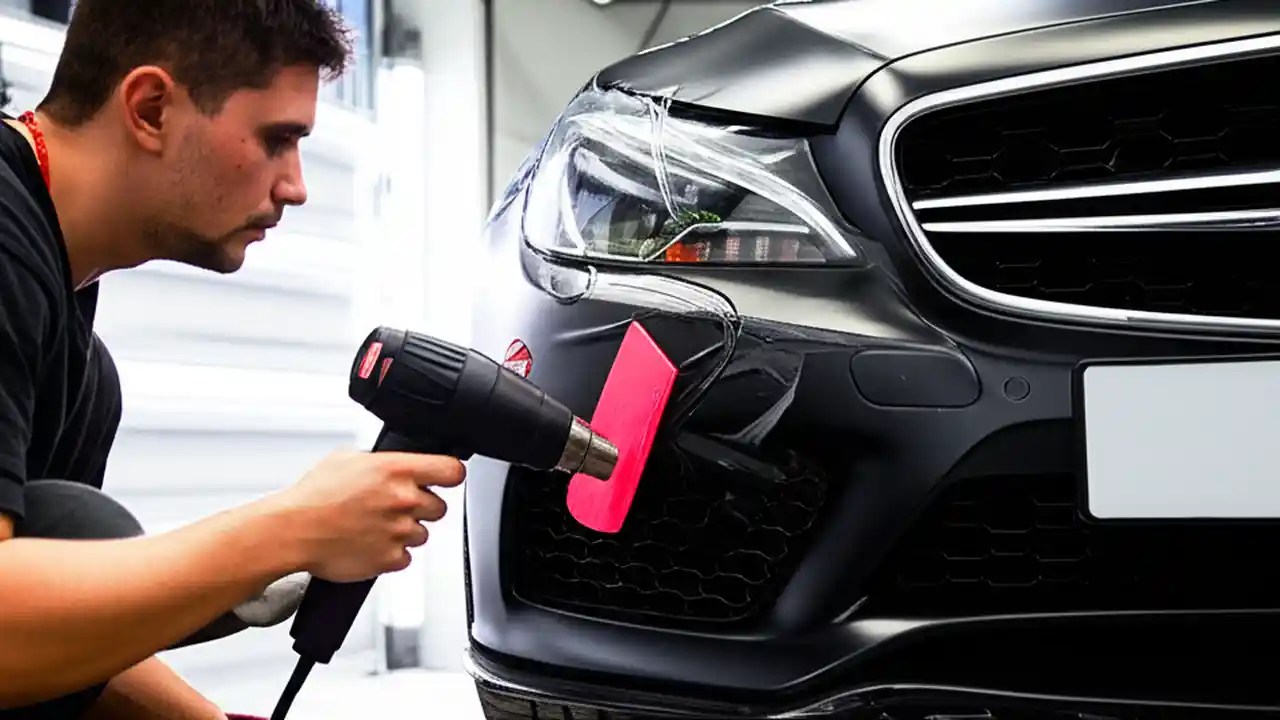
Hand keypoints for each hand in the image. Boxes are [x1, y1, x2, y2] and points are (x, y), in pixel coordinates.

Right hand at [270, 450, 465, 582]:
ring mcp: (399, 531)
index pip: (452, 470)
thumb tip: (398, 464)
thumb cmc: (312, 496)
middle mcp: (403, 499)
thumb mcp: (348, 459)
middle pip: (439, 506)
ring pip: (422, 533)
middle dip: (421, 507)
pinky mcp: (390, 559)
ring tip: (374, 526)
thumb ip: (383, 461)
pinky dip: (391, 554)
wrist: (291, 532)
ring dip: (404, 532)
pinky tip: (369, 543)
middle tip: (393, 507)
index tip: (446, 478)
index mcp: (397, 470)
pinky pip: (405, 557)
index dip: (450, 475)